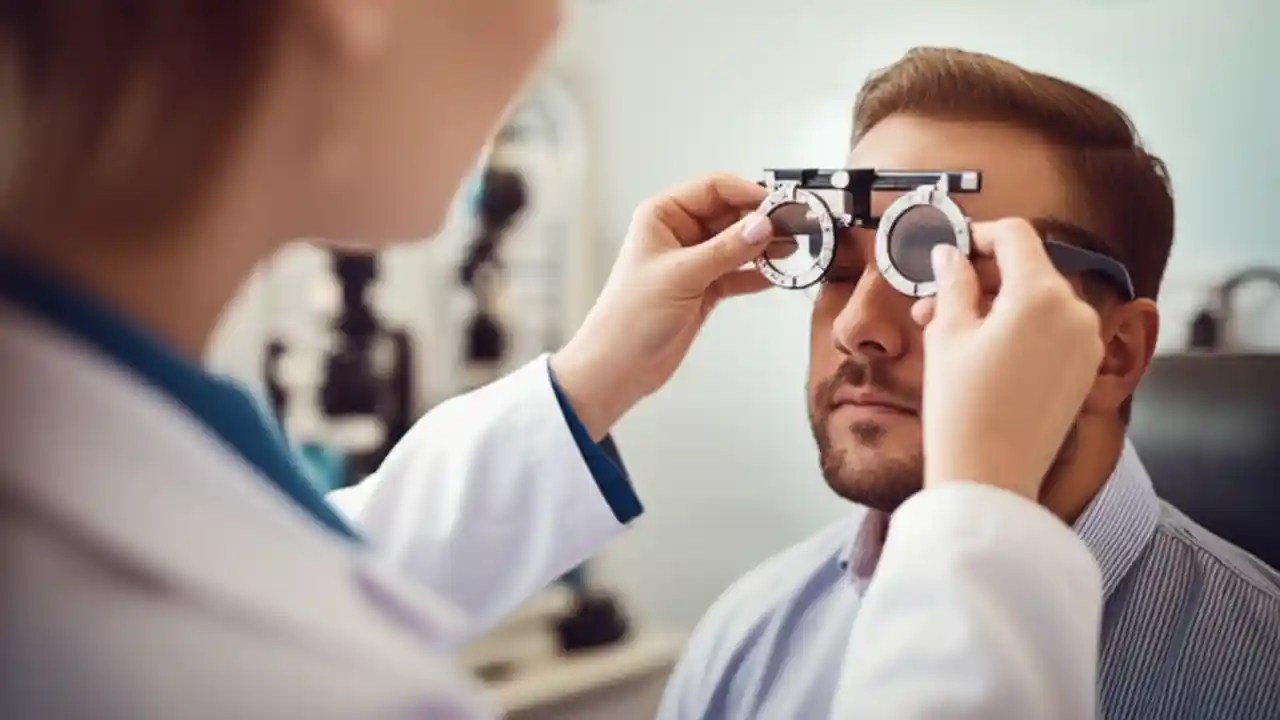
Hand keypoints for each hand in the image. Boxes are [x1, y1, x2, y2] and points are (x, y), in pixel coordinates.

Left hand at [550, 174, 773, 439]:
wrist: (617, 368)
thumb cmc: (629, 317)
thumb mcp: (680, 276)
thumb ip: (725, 250)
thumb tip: (763, 225)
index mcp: (662, 216)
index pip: (713, 189)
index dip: (748, 194)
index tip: (778, 206)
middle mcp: (679, 233)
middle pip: (731, 215)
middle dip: (762, 222)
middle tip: (795, 230)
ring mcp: (694, 262)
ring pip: (738, 244)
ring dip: (764, 248)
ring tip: (792, 252)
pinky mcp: (704, 288)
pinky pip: (738, 273)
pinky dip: (757, 274)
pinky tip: (777, 276)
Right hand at [913, 219, 1103, 501]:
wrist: (989, 477)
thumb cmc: (964, 408)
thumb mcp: (947, 334)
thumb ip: (954, 283)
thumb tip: (952, 255)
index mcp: (1041, 294)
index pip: (1015, 235)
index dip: (979, 234)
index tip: (954, 248)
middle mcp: (1075, 312)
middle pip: (1029, 268)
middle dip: (983, 277)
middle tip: (936, 300)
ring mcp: (1086, 343)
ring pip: (1039, 302)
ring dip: (998, 305)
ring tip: (951, 333)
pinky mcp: (1085, 370)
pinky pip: (1053, 331)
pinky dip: (1020, 330)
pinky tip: (981, 353)